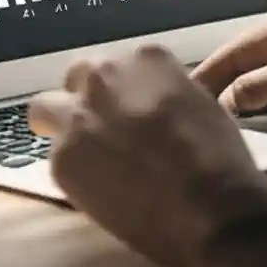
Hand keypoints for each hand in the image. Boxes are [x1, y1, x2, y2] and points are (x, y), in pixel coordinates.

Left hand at [29, 45, 266, 266]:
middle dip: (87, 99)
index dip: (125, 91)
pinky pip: (56, 158)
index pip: (120, 65)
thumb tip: (152, 107)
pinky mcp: (63, 159)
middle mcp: (105, 77)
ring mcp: (79, 117)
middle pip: (78, 77)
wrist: (211, 207)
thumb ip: (165, 94)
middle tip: (106, 131)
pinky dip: (73, 172)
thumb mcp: (201, 105)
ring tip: (86, 157)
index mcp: (145, 59)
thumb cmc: (220, 158)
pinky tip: (101, 191)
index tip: (134, 112)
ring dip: (61, 126)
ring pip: (46, 110)